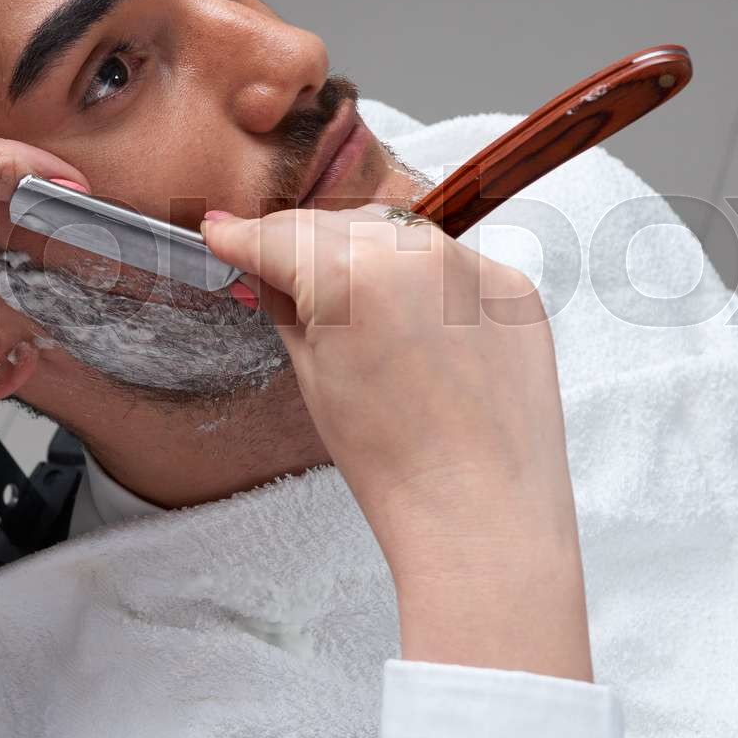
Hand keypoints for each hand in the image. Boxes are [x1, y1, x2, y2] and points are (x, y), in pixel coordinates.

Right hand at [202, 205, 591, 680]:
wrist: (479, 513)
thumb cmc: (398, 466)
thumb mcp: (314, 379)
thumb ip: (286, 306)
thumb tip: (266, 267)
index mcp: (354, 275)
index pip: (281, 237)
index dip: (242, 237)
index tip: (223, 234)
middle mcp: (419, 254)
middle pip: (337, 225)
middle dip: (302, 246)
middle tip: (280, 279)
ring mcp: (474, 267)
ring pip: (397, 236)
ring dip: (365, 257)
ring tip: (353, 313)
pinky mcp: (513, 288)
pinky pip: (452, 265)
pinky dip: (424, 284)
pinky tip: (414, 331)